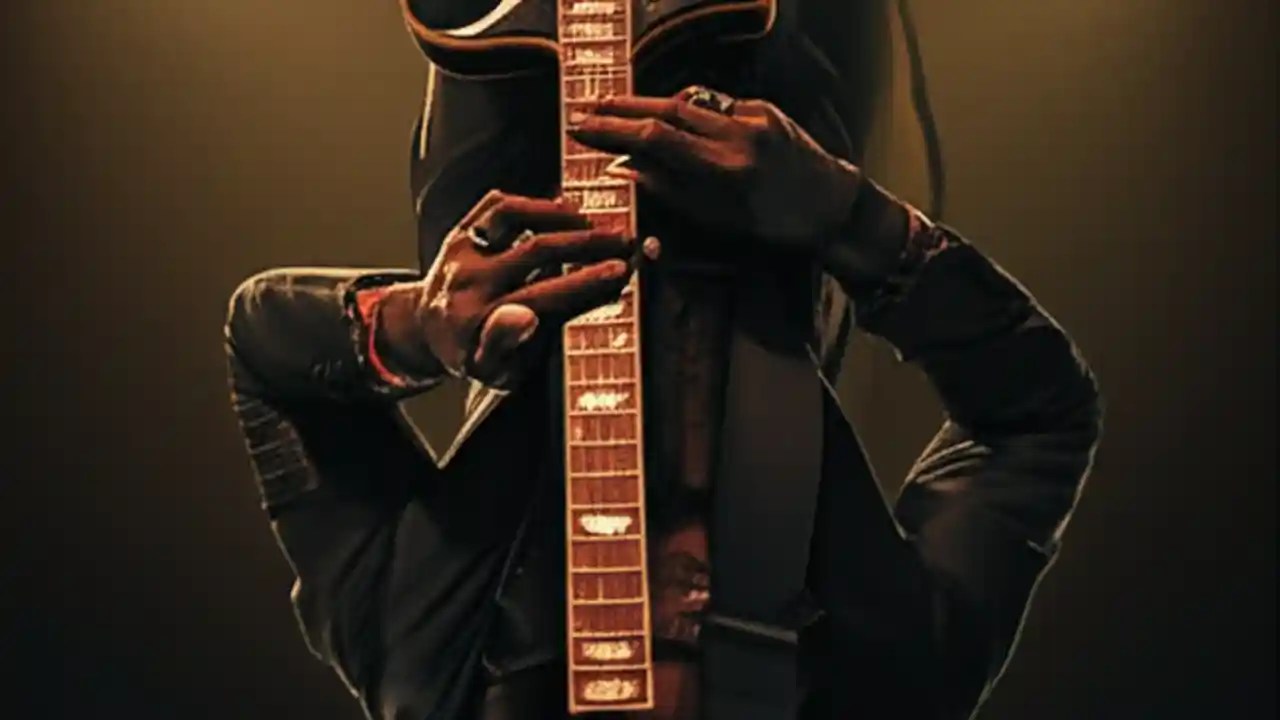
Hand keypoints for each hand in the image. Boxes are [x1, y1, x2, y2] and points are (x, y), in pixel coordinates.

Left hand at [417, 190, 646, 387]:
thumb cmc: (471, 354)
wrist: (425, 329)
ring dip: (559, 215)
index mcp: (480, 318)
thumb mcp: (488, 371)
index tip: (623, 270)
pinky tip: (562, 210)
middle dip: (587, 243)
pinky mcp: (461, 230)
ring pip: (513, 215)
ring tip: (595, 222)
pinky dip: (530, 202)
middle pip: (535, 250)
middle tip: (624, 239)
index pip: (543, 295)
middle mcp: (469, 279)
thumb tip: (526, 317)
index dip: (587, 281)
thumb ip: (505, 347)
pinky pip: (495, 204)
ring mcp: (462, 249)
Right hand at [567, 87, 862, 251]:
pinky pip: (715, 104)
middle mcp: (739, 136)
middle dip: (622, 107)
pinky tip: (669, 117)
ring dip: (650, 103)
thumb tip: (627, 168)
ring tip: (616, 110)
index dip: (614, 131)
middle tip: (588, 109)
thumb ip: (672, 190)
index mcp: (726, 170)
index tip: (583, 129)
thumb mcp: (719, 220)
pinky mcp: (764, 108)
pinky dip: (688, 110)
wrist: (832, 207)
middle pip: (667, 109)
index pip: (657, 138)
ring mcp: (754, 117)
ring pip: (689, 100)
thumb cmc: (776, 225)